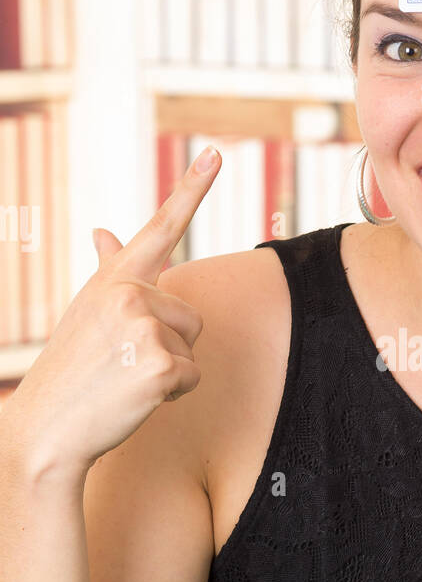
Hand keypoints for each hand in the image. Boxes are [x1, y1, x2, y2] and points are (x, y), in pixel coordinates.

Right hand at [6, 146, 221, 474]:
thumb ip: (109, 271)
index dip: (193, 188)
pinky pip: (193, 377)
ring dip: (171, 369)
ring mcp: (143, 328)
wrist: (46, 428)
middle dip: (171, 344)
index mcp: (114, 279)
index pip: (161, 227)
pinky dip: (172, 394)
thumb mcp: (86, 311)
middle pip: (192, 316)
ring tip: (125, 378)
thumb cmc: (71, 370)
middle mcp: (130, 294)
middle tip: (122, 363)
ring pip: (194, 347)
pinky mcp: (158, 365)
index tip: (216, 153)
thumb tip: (105, 231)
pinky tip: (134, 398)